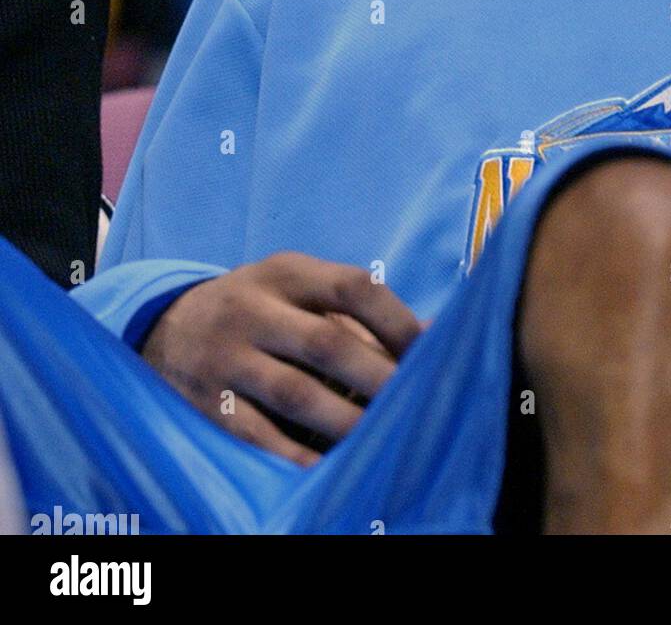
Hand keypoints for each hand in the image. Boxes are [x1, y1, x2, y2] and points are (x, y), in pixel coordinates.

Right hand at [141, 252, 423, 465]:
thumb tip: (434, 335)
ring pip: (293, 392)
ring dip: (343, 419)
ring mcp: (226, 356)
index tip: (428, 350)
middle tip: (410, 403)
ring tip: (379, 438)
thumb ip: (356, 310)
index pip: (350, 286)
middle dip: (376, 376)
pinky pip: (255, 433)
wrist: (165, 325)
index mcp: (286, 272)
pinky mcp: (206, 401)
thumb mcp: (297, 288)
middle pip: (326, 342)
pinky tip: (325, 469)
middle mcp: (253, 308)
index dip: (394, 319)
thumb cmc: (258, 307)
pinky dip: (293, 454)